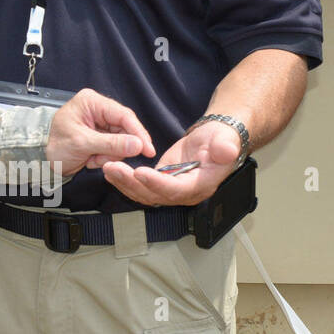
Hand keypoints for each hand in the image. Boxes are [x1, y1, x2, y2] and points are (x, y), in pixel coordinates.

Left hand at [46, 89, 154, 175]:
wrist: (39, 158)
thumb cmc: (54, 144)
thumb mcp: (82, 143)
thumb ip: (111, 144)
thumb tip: (138, 145)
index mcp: (92, 102)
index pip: (123, 115)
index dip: (138, 133)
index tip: (148, 150)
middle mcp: (98, 110)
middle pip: (125, 129)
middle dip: (117, 148)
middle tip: (104, 158)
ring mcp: (99, 124)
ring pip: (121, 142)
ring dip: (109, 155)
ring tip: (91, 159)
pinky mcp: (100, 137)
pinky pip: (113, 149)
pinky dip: (104, 158)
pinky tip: (90, 160)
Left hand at [103, 119, 241, 205]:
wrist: (216, 140)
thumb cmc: (222, 139)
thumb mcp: (226, 139)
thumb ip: (225, 147)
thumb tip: (225, 152)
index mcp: (202, 185)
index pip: (177, 189)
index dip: (158, 183)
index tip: (139, 172)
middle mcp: (185, 192)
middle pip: (155, 195)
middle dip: (132, 183)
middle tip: (113, 168)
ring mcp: (172, 189)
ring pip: (145, 193)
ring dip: (124, 182)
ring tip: (107, 168)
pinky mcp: (162, 181)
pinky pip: (141, 186)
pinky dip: (125, 180)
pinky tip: (111, 170)